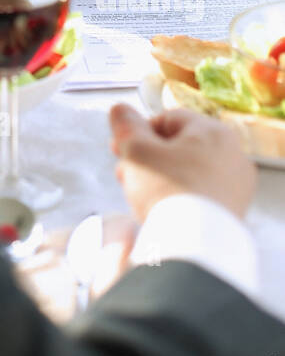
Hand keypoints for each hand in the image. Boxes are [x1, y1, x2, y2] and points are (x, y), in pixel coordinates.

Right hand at [109, 103, 256, 221]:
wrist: (195, 246)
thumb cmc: (166, 190)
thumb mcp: (137, 151)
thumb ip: (126, 125)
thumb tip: (120, 109)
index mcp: (213, 131)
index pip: (167, 119)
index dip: (138, 132)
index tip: (120, 149)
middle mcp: (232, 154)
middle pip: (179, 146)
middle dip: (148, 158)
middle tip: (126, 174)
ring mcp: (237, 185)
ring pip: (189, 171)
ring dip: (161, 177)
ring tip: (139, 195)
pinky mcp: (234, 211)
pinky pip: (201, 194)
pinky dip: (181, 196)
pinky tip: (162, 210)